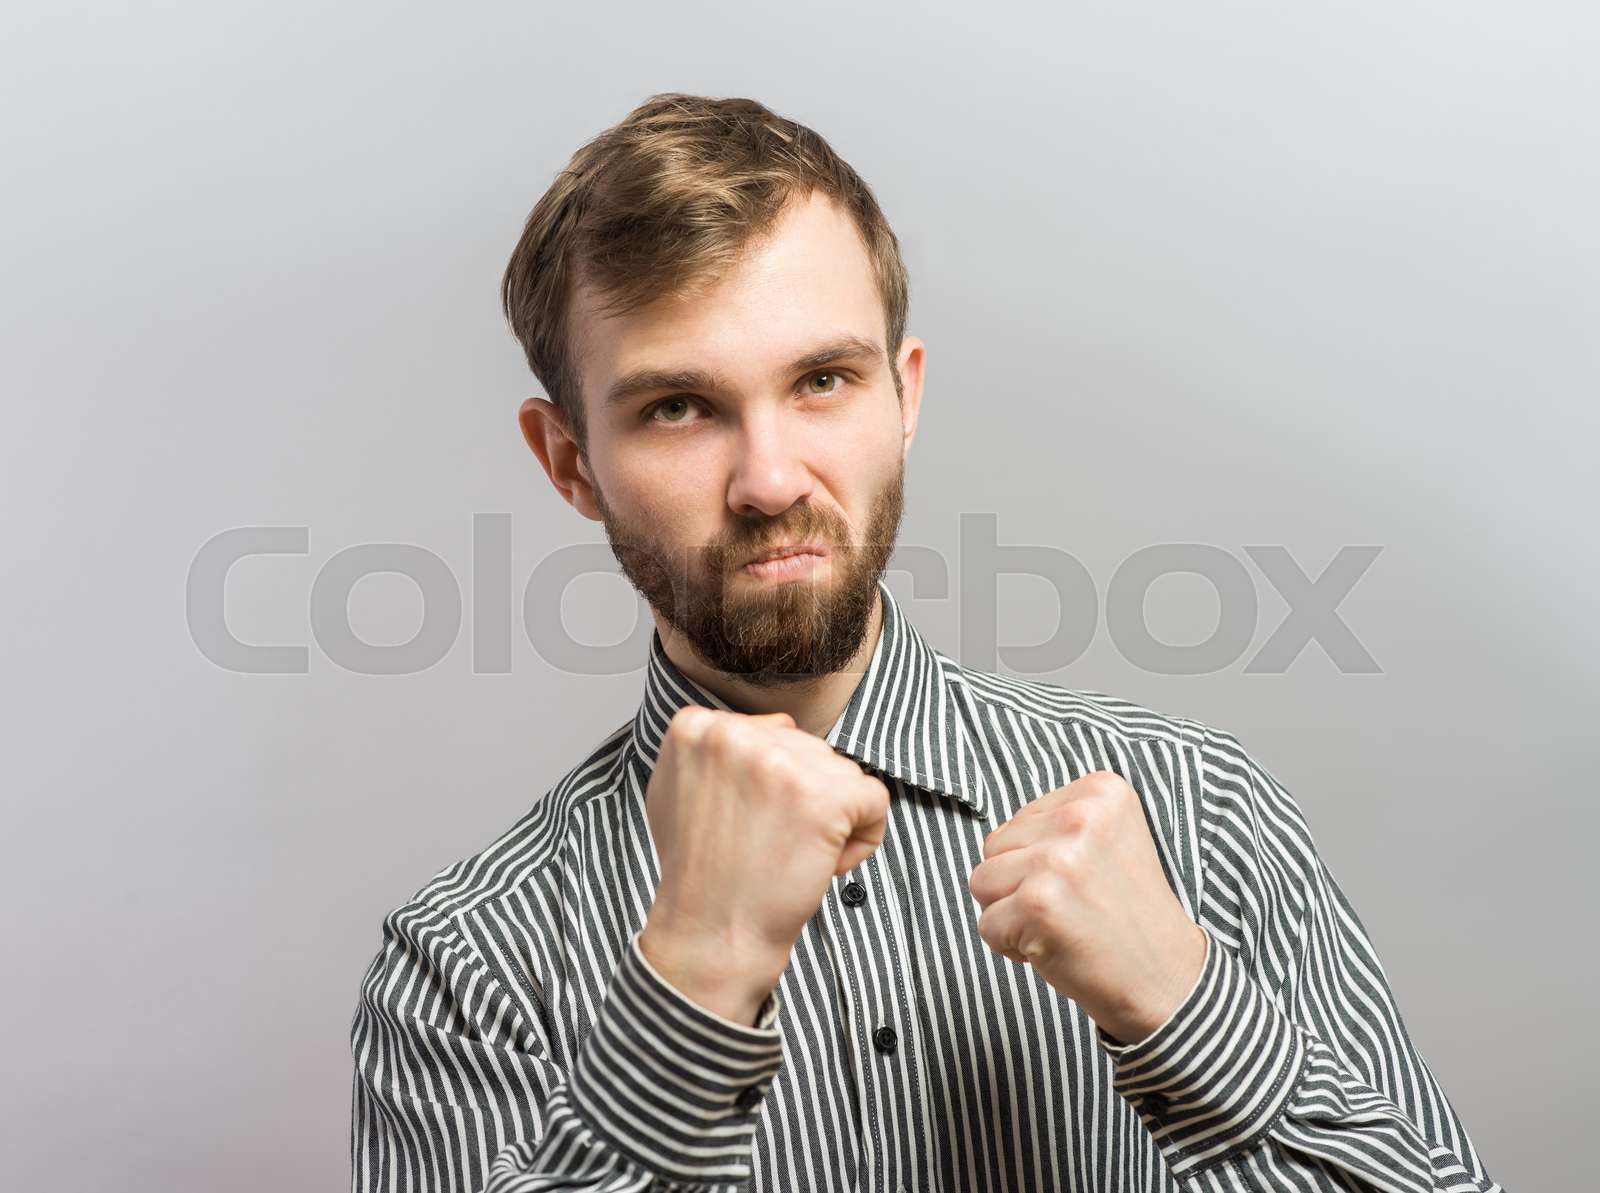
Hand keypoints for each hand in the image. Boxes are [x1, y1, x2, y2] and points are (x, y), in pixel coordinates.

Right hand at [640, 705, 889, 1023]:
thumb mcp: (676, 791)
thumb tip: (778, 723)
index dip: (770, 788)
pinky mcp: (825, 797)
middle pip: (810, 751)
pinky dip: (863, 837)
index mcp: (697, 727)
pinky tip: (825, 864)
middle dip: (804, 801)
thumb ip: (716, 750)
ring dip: (832, 819)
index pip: (774, 733)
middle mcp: (736, 735)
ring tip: (791, 857)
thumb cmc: (700, 875)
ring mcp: (782, 763)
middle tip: (769, 846)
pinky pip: (875, 800)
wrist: (711, 936)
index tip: (747, 824)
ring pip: (843, 773)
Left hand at [967, 771, 1207, 1044]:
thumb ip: (1057, 823)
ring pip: (981, 881)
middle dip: (1019, 884)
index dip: (1038, 861)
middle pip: (995, 847)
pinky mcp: (1039, 903)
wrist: (1167, 979)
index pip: (1020, 821)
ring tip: (1059, 924)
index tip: (1083, 882)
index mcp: (1101, 791)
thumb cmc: (1127, 914)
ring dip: (1010, 913)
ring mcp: (1058, 859)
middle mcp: (1080, 817)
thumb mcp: (1109, 840)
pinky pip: (986, 925)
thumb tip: (994, 836)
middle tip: (1071, 907)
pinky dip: (1010, 946)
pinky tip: (1054, 947)